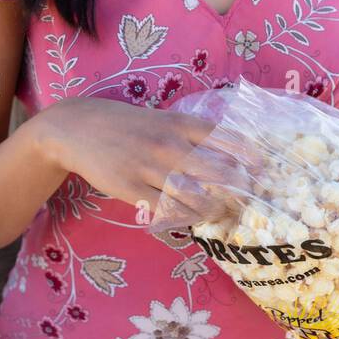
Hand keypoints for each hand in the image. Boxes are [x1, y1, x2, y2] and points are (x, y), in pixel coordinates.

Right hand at [33, 96, 259, 224]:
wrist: (77, 129)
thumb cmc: (125, 124)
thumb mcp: (160, 118)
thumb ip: (189, 133)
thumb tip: (226, 153)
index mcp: (178, 123)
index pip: (222, 137)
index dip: (246, 154)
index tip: (261, 167)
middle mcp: (168, 144)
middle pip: (215, 171)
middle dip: (235, 189)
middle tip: (246, 200)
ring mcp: (149, 167)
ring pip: (193, 195)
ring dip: (211, 208)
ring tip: (217, 212)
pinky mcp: (131, 189)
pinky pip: (165, 209)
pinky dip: (182, 217)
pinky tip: (190, 219)